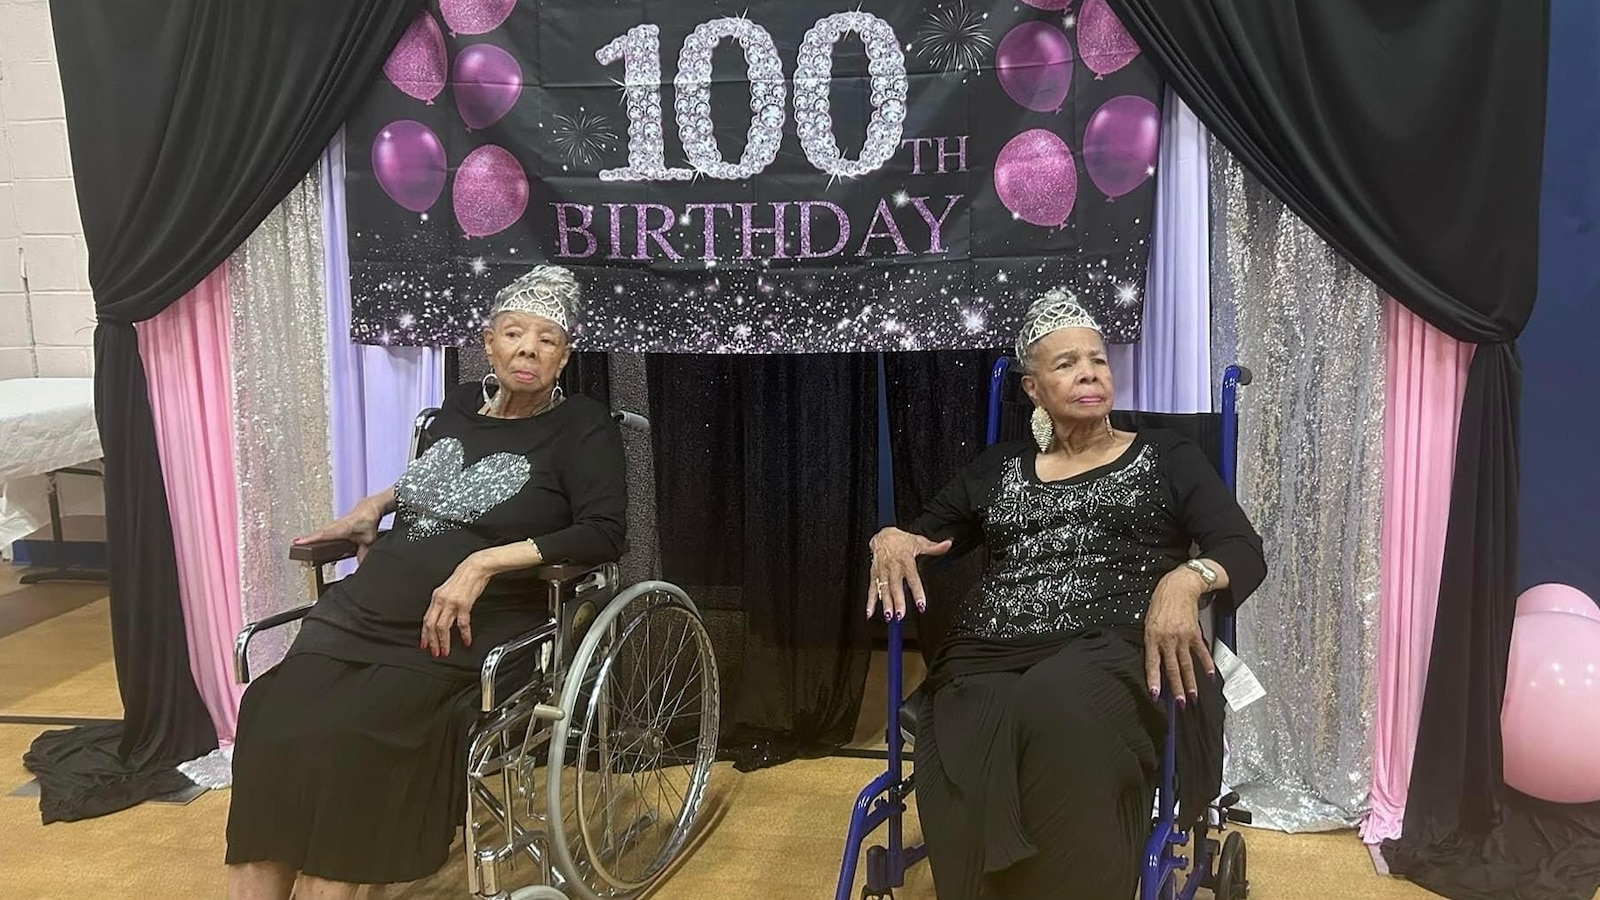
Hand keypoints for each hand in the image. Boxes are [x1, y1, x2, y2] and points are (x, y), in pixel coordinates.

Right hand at [293, 498, 383, 561]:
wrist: (368, 508)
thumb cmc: (367, 521)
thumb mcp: (369, 540)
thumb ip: (364, 553)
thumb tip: (362, 564)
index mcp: (341, 528)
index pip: (323, 535)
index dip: (311, 540)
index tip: (298, 543)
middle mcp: (334, 526)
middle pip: (317, 534)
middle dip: (306, 541)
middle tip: (294, 547)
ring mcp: (333, 525)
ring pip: (319, 533)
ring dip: (309, 539)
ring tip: (297, 546)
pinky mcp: (333, 526)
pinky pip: (322, 532)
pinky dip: (315, 537)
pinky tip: (311, 542)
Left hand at [421, 555, 491, 657]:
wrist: (475, 568)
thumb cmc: (464, 578)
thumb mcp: (447, 590)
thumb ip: (442, 603)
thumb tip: (440, 617)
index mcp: (436, 597)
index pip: (426, 619)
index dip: (425, 634)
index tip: (425, 644)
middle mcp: (441, 601)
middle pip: (432, 625)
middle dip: (432, 641)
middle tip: (434, 652)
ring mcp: (452, 603)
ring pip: (443, 627)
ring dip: (443, 641)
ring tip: (445, 651)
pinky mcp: (464, 604)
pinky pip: (462, 624)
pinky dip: (464, 634)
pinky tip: (466, 640)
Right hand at [867, 528, 952, 620]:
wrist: (882, 535)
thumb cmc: (901, 541)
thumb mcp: (919, 542)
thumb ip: (933, 547)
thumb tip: (947, 544)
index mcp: (905, 561)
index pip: (913, 578)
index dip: (917, 592)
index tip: (921, 604)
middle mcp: (893, 568)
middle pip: (896, 586)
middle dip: (898, 601)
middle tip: (900, 615)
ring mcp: (883, 572)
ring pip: (884, 589)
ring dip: (885, 603)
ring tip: (888, 616)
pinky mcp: (874, 575)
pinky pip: (872, 589)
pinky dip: (870, 601)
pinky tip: (870, 612)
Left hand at [1143, 566, 1213, 706]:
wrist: (1178, 587)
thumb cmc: (1160, 604)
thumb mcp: (1148, 622)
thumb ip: (1151, 642)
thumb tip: (1155, 662)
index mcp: (1153, 637)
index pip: (1153, 663)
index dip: (1154, 680)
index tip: (1156, 694)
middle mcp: (1168, 639)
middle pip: (1173, 668)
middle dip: (1176, 688)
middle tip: (1180, 703)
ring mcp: (1183, 637)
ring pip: (1187, 664)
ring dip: (1191, 682)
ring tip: (1193, 696)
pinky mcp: (1195, 634)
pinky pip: (1201, 652)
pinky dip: (1206, 664)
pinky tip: (1210, 675)